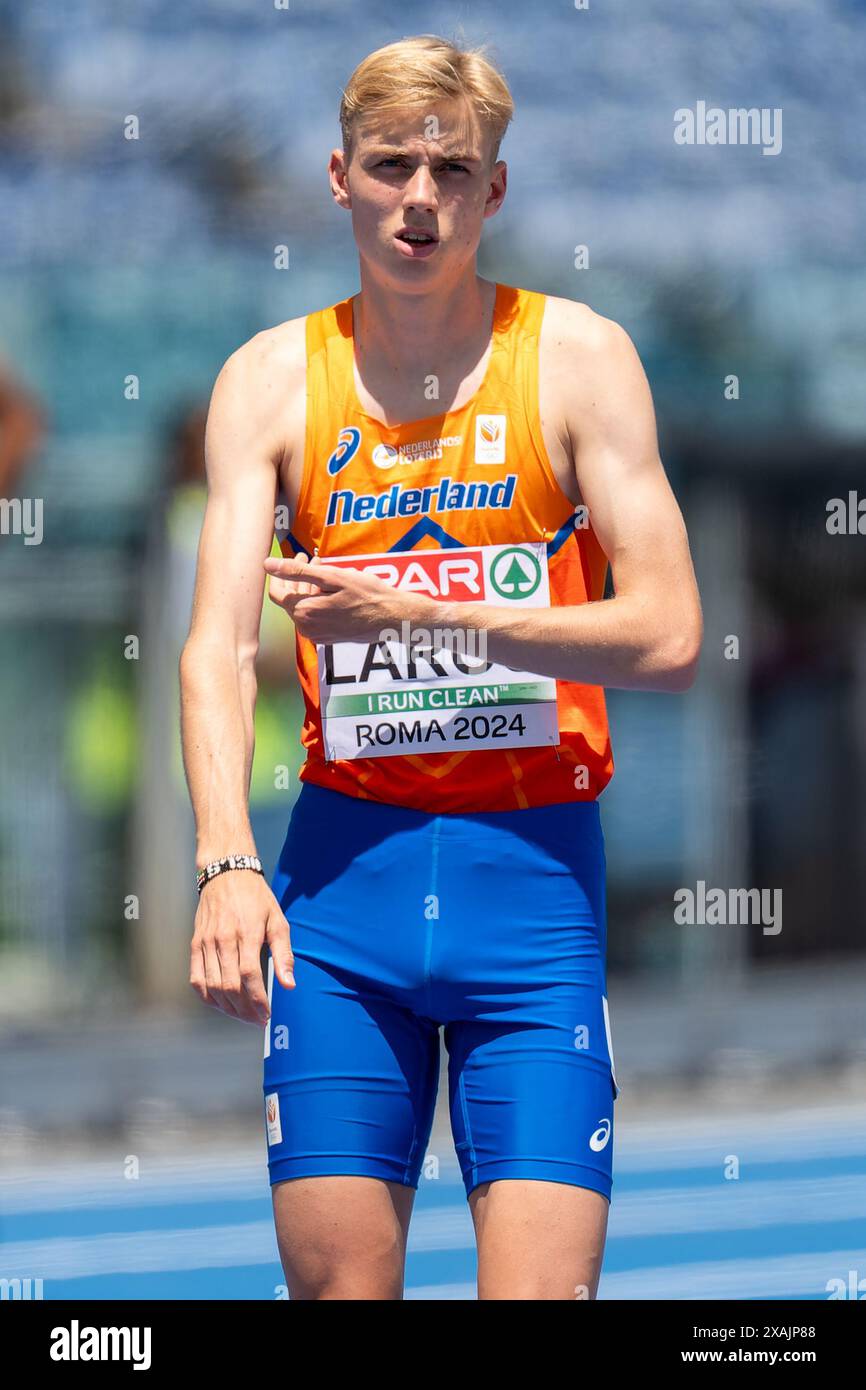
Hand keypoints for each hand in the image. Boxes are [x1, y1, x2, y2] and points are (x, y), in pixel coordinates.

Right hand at [189, 870, 294, 1025]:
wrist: (226, 874)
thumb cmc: (256, 898)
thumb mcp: (277, 920)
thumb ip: (283, 954)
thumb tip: (289, 985)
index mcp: (247, 932)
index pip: (249, 975)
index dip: (257, 1000)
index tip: (267, 1014)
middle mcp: (223, 938)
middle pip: (229, 985)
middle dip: (244, 1010)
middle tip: (257, 1020)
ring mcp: (206, 942)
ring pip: (212, 986)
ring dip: (228, 1008)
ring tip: (243, 1016)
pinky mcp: (195, 944)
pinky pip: (196, 978)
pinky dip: (207, 997)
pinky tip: (221, 1005)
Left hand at [264, 552, 403, 643]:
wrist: (392, 618)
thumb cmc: (367, 595)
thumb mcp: (332, 577)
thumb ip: (297, 571)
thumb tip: (267, 564)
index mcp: (303, 612)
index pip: (277, 592)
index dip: (284, 572)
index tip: (300, 556)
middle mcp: (306, 628)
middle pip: (290, 600)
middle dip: (298, 578)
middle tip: (312, 558)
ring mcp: (317, 635)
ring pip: (302, 608)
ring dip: (309, 588)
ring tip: (324, 570)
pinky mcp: (328, 638)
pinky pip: (314, 617)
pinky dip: (318, 601)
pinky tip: (332, 590)